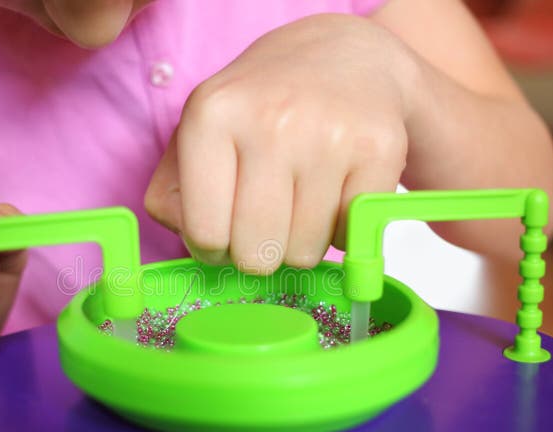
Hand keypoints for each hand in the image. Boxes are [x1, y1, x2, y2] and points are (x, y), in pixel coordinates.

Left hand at [146, 14, 418, 272]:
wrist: (342, 57)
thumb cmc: (260, 108)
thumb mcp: (196, 133)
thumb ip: (172, 197)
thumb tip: (199, 250)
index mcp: (211, 115)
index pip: (205, 234)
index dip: (212, 247)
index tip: (224, 229)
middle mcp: (270, 120)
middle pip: (256, 252)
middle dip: (258, 250)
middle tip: (264, 219)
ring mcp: (330, 134)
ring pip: (305, 253)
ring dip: (299, 241)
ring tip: (299, 199)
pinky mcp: (379, 149)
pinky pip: (350, 238)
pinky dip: (340, 231)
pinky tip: (333, 192)